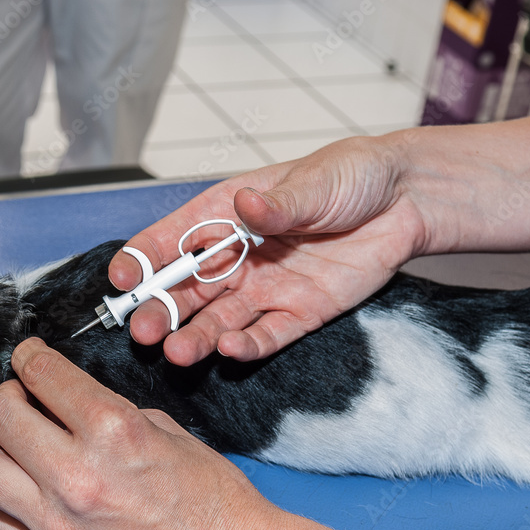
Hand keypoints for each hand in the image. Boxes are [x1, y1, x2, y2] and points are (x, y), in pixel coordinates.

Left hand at [0, 338, 289, 529]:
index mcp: (113, 433)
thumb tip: (67, 401)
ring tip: (19, 443)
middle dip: (8, 395)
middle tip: (24, 396)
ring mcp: (59, 525)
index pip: (42, 376)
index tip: (29, 355)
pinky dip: (5, 495)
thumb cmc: (215, 502)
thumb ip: (110, 413)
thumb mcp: (168, 432)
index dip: (29, 356)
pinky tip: (30, 487)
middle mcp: (77, 477)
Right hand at [112, 135, 429, 365]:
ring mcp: (267, 286)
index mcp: (229, 213)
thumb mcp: (315, 182)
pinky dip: (249, 346)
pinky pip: (268, 335)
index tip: (121, 278)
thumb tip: (247, 209)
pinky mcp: (299, 312)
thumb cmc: (353, 176)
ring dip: (197, 337)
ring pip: (221, 320)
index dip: (144, 258)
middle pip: (189, 289)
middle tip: (143, 332)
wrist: (408, 201)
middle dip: (162, 311)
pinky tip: (231, 352)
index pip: (174, 238)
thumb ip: (279, 204)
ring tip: (178, 353)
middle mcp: (239, 255)